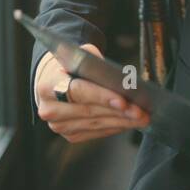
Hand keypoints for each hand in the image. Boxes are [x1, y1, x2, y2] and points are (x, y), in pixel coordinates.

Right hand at [35, 45, 149, 142]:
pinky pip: (96, 133)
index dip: (101, 97)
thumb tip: (120, 79)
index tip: (124, 101)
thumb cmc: (70, 66)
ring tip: (141, 117)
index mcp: (47, 84)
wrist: (53, 81)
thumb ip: (95, 62)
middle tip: (141, 111)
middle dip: (119, 112)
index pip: (78, 91)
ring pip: (95, 124)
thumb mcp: (80, 54)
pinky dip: (114, 127)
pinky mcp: (69, 135)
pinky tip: (128, 122)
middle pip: (89, 111)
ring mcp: (58, 125)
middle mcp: (49, 108)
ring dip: (121, 122)